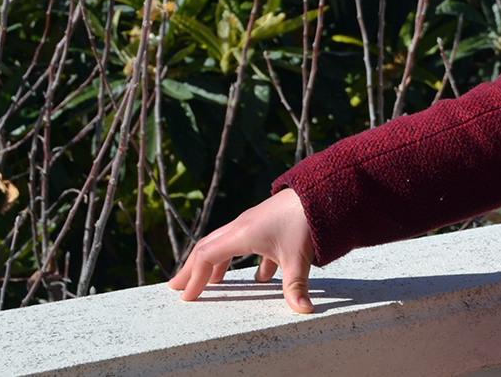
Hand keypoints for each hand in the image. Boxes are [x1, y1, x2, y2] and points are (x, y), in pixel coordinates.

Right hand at [169, 188, 315, 312]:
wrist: (322, 189)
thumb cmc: (306, 220)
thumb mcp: (298, 257)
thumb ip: (296, 287)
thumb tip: (303, 311)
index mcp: (242, 234)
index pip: (206, 256)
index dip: (194, 277)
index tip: (186, 296)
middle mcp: (243, 226)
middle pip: (209, 247)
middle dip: (193, 268)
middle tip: (177, 287)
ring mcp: (255, 222)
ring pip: (227, 243)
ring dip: (217, 263)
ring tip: (212, 283)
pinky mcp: (269, 222)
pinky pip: (249, 242)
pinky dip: (246, 259)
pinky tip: (260, 278)